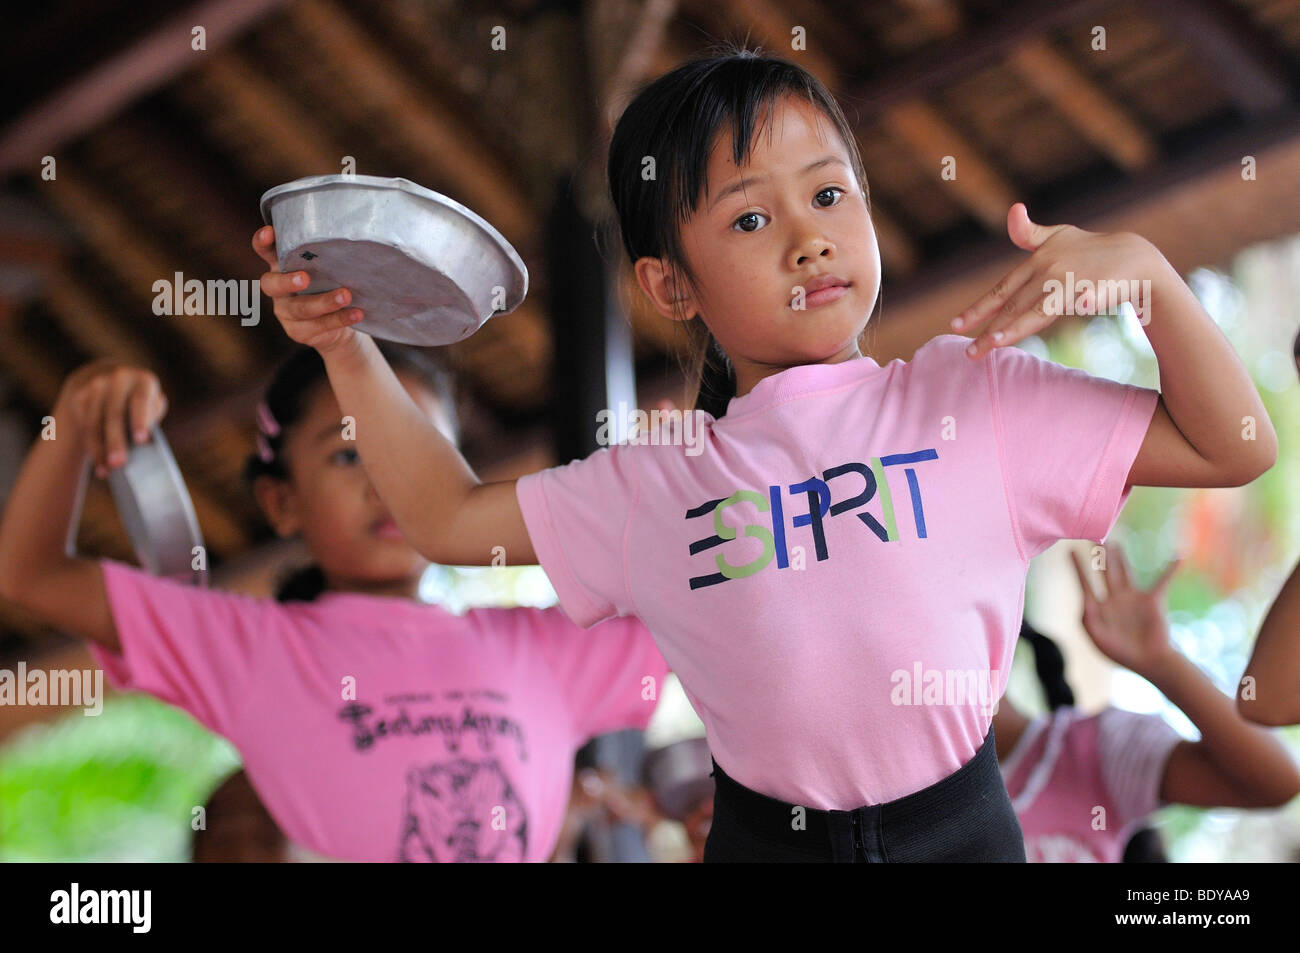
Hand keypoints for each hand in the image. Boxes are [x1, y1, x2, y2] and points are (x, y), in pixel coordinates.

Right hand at [55, 361, 168, 478]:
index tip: (141, 440)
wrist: (108, 377)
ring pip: (95, 422)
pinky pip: (85, 426)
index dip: (140, 420)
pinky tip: (99, 464)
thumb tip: (144, 447)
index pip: (140, 400)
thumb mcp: (152, 403)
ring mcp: (96, 386)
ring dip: (99, 449)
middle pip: (114, 414)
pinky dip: (92, 448)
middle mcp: (118, 379)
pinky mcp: (80, 396)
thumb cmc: (140, 399)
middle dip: (115, 441)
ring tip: (106, 471)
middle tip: (118, 464)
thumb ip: (150, 418)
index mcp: (143, 381)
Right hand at [252, 225, 364, 354]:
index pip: (265, 252)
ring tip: (346, 296)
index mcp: (282, 267)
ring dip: (324, 302)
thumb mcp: (330, 269)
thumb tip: (356, 235)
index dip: (263, 243)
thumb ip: (330, 255)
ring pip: (300, 309)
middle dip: (287, 281)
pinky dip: (339, 319)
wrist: (341, 327)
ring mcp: (286, 313)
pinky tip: (356, 313)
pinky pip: (319, 326)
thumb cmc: (333, 287)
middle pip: (271, 285)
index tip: (269, 232)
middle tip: (305, 278)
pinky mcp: (299, 332)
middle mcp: (279, 290)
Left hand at [951, 203, 1158, 359]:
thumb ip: (1028, 234)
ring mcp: (1076, 279)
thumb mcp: (1057, 237)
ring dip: (1019, 324)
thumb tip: (1013, 209)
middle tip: (970, 354)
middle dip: (991, 330)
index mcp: (1037, 262)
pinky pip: (1092, 295)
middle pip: (1016, 305)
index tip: (956, 326)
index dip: (979, 308)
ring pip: (1043, 308)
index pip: (1002, 290)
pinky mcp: (1102, 286)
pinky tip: (1080, 305)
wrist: (1134, 256)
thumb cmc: (1089, 250)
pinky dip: (1087, 299)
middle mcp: (1052, 271)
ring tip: (997, 342)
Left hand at [1070, 545, 1179, 674]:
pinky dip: (1171, 568)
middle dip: (1098, 557)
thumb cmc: (1121, 652)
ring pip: (1124, 572)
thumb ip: (1087, 619)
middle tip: (1092, 538)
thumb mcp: (1097, 637)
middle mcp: (1114, 599)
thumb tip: (1085, 601)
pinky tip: (1178, 555)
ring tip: (1114, 543)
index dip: (1077, 568)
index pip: (1085, 583)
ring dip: (1120, 558)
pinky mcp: (1152, 600)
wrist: (1149, 661)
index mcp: (1099, 608)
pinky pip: (1162, 580)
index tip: (1068, 551)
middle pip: (1104, 573)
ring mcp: (1133, 598)